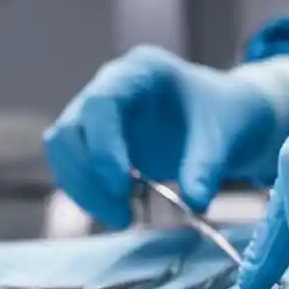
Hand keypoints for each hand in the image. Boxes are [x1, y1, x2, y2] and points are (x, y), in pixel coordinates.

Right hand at [44, 46, 279, 228]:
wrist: (226, 117)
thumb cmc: (226, 116)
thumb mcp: (226, 138)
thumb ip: (207, 167)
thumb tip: (195, 203)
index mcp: (142, 71)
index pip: (101, 103)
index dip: (103, 148)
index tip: (123, 189)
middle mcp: (110, 86)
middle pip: (69, 129)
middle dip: (89, 178)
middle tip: (124, 216)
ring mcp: (97, 112)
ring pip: (62, 150)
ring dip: (83, 189)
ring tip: (123, 217)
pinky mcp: (94, 138)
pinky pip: (72, 165)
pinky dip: (87, 192)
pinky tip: (119, 209)